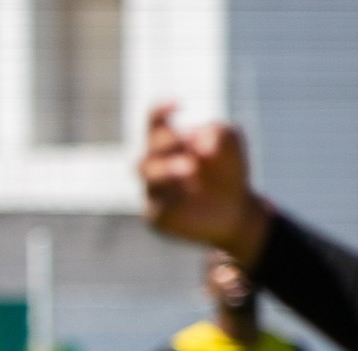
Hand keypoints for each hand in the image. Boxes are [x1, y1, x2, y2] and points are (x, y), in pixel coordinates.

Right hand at [139, 104, 272, 262]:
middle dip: (165, 143)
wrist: (234, 209)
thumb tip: (198, 142)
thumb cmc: (226, 170)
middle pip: (148, 149)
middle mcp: (155, 164)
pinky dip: (174, 196)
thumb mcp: (230, 144)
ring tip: (189, 169)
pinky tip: (189, 193)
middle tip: (184, 141)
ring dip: (166, 169)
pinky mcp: (157, 215)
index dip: (160, 112)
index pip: (154, 123)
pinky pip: (157, 204)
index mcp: (168, 143)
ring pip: (148, 175)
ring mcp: (153, 190)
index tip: (179, 104)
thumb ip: (217, 133)